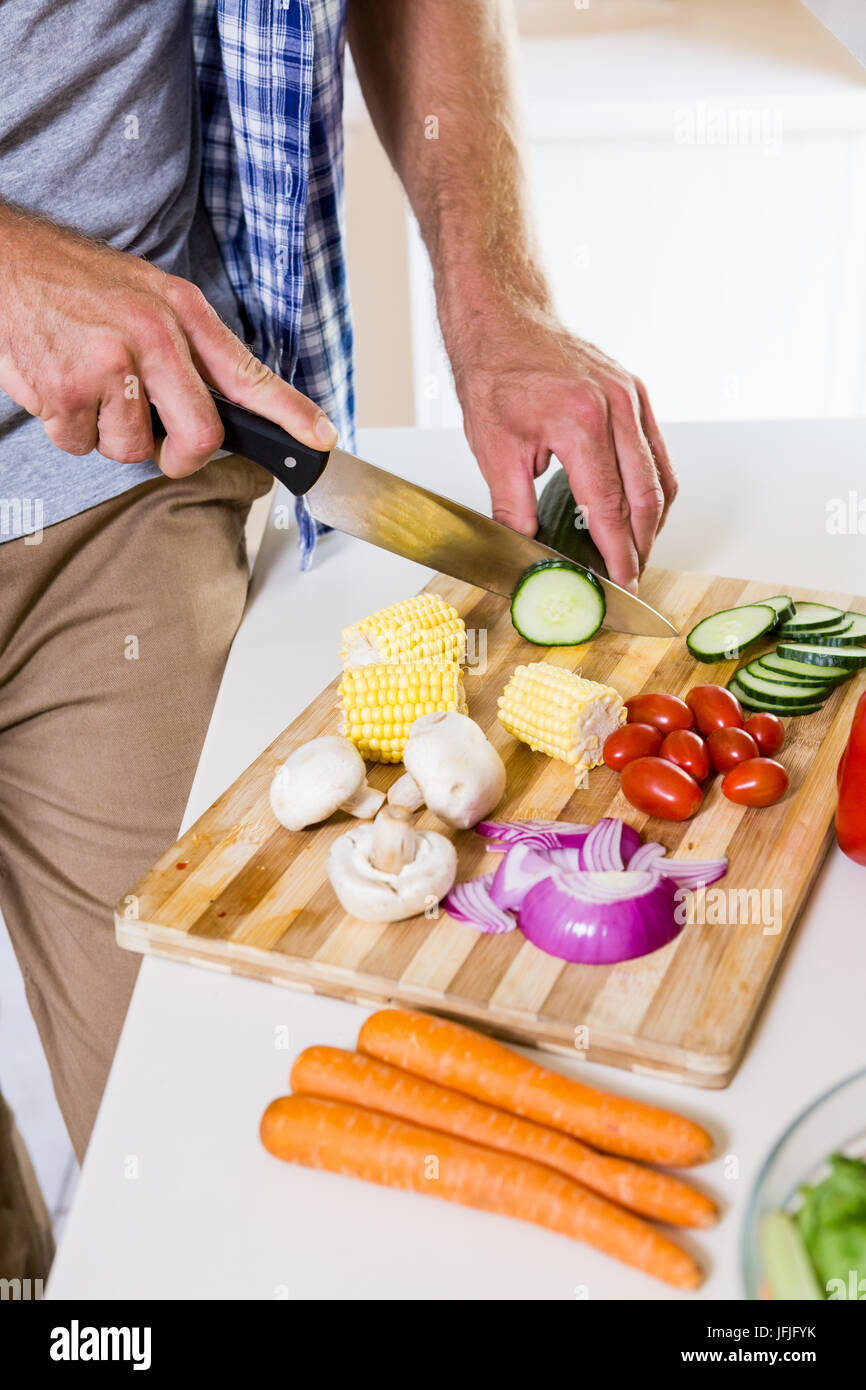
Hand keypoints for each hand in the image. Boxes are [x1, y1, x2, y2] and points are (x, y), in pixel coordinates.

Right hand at [0, 206, 336, 476]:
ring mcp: (108, 365)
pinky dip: (70, 428)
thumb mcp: (145, 292)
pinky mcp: (65, 391)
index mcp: (180, 311)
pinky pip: (83, 444)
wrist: (2, 259)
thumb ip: (184, 344)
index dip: (291, 412)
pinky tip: (59, 386)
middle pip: (199, 435)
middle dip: (183, 455)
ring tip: (88, 385)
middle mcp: (152, 336)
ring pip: (132, 448)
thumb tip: (218, 401)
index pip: (248, 372)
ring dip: (110, 434)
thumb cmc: (72, 281)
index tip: (321, 438)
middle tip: (168, 448)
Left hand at [453, 308, 676, 591]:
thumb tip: (526, 555)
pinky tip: (638, 511)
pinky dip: (653, 487)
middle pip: (646, 495)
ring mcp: (631, 397)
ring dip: (652, 520)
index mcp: (581, 421)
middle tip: (630, 577)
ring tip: (635, 551)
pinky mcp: (635, 393)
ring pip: (661, 475)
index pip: (609, 505)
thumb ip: (512, 509)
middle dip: (641, 545)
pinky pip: (656, 452)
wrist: (505, 321)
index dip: (618, 551)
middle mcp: (616, 406)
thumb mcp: (492, 450)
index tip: (621, 581)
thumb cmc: (496, 375)